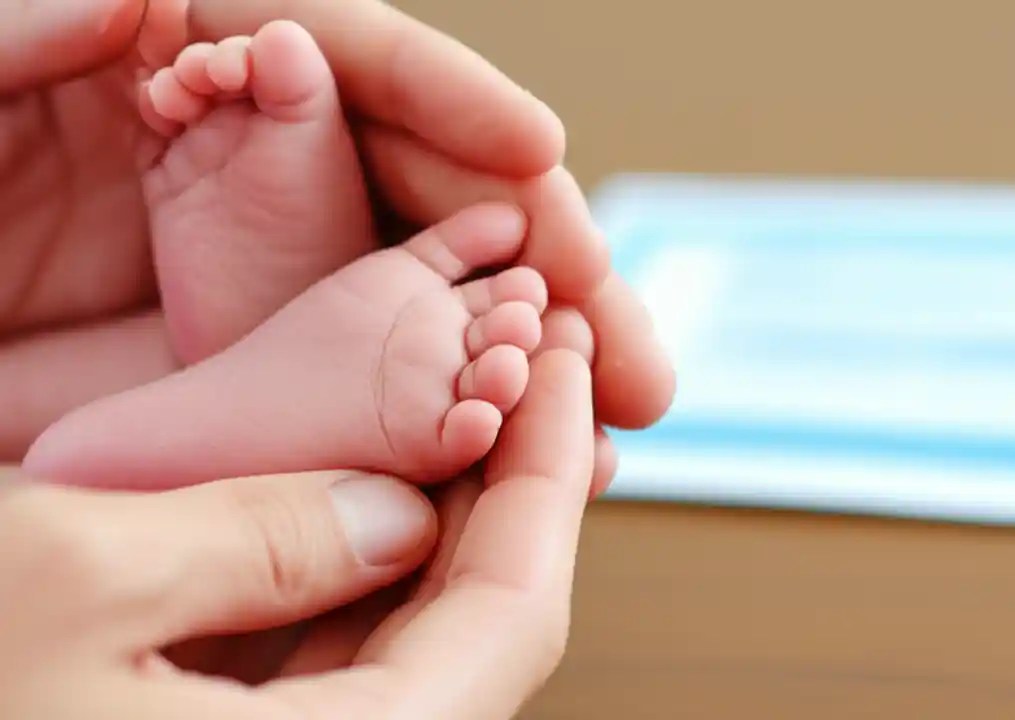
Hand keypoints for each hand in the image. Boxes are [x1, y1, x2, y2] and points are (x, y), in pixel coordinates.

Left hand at [0, 0, 647, 455]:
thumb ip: (34, 21)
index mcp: (174, 61)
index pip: (343, 61)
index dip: (448, 102)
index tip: (534, 156)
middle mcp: (231, 165)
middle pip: (416, 198)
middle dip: (539, 273)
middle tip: (617, 352)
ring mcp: (234, 274)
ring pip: (405, 308)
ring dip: (508, 367)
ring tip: (592, 428)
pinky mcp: (223, 370)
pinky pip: (344, 396)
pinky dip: (428, 432)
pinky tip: (491, 465)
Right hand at [0, 350, 594, 718]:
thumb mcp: (65, 582)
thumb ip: (262, 542)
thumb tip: (397, 510)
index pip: (514, 620)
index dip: (555, 479)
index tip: (571, 363)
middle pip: (473, 630)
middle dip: (510, 486)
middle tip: (532, 359)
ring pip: (402, 642)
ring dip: (440, 520)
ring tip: (467, 396)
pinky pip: (322, 662)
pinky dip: (352, 569)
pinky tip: (360, 483)